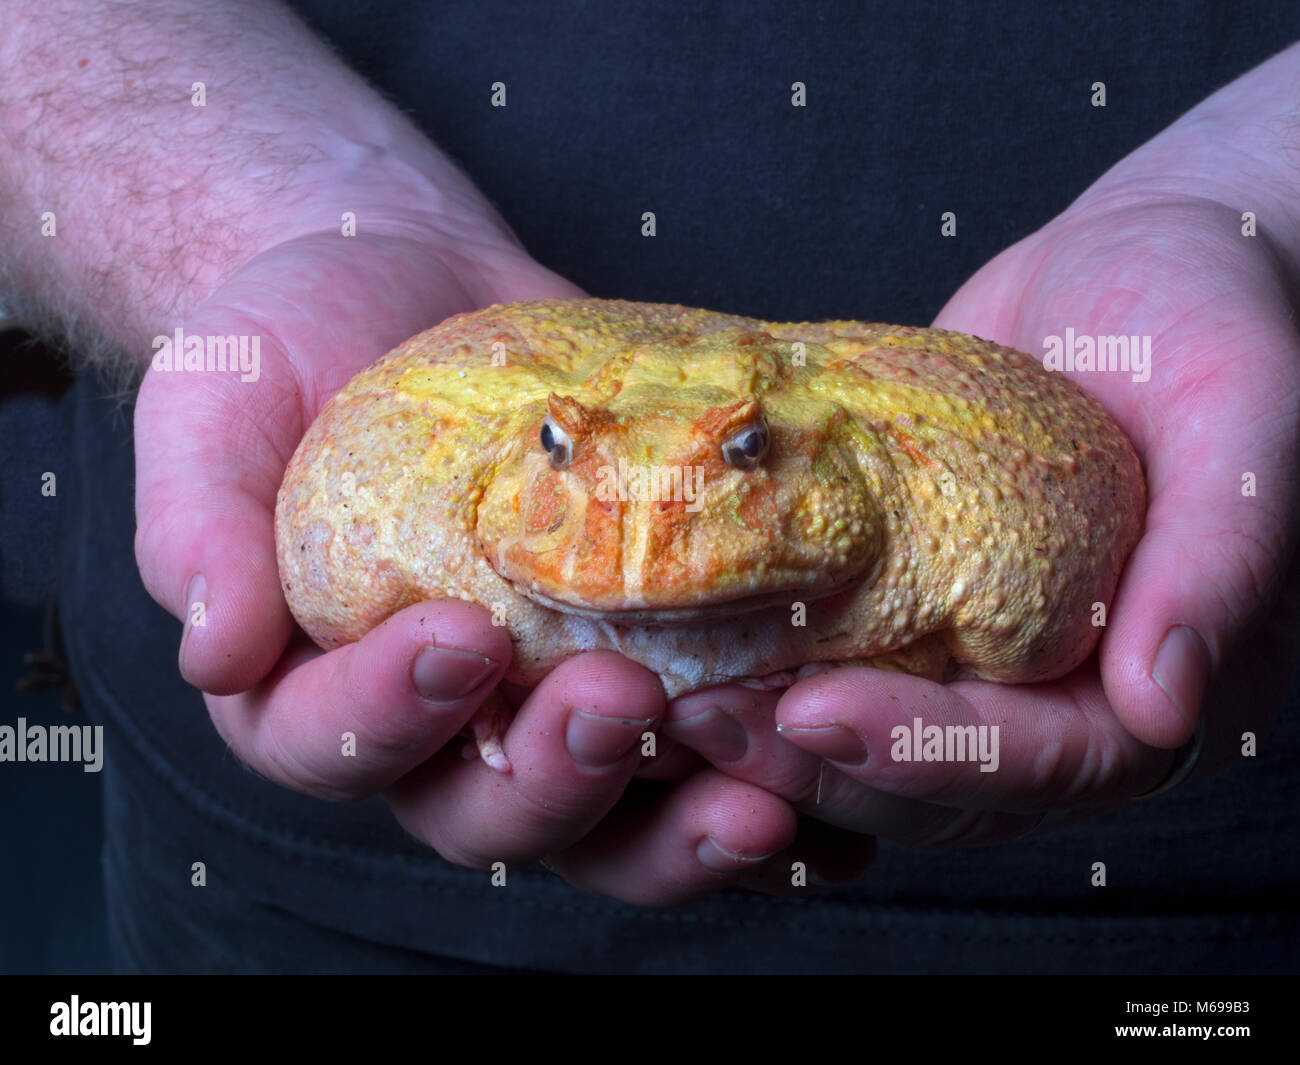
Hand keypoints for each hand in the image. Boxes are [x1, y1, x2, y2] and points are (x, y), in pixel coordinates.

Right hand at [132, 214, 870, 903]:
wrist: (416, 289)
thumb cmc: (299, 345)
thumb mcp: (217, 405)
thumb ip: (197, 524)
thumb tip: (211, 646)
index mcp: (317, 686)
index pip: (335, 745)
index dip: (391, 716)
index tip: (458, 638)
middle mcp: (441, 726)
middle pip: (490, 813)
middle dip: (561, 778)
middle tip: (624, 702)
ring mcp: (551, 702)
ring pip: (613, 820)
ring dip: (685, 825)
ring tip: (763, 793)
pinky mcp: (651, 663)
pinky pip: (704, 763)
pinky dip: (771, 788)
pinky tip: (835, 790)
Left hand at [664, 61, 1299, 844]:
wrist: (1136, 265)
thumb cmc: (1209, 315)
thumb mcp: (1243, 403)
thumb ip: (1222, 554)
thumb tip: (1164, 707)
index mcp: (1153, 681)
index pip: (1043, 762)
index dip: (928, 753)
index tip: (816, 715)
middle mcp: (1062, 696)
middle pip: (935, 782)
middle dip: (815, 763)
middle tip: (701, 721)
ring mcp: (978, 660)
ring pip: (869, 745)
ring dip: (770, 741)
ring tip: (670, 700)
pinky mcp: (913, 612)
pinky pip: (837, 668)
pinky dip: (763, 676)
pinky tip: (679, 653)